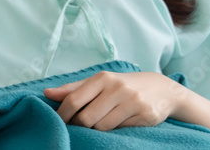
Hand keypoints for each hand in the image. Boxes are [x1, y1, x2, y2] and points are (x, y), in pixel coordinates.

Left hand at [44, 71, 187, 129]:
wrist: (162, 89)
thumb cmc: (122, 85)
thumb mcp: (99, 82)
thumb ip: (73, 89)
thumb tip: (47, 94)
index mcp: (102, 78)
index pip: (74, 99)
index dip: (62, 114)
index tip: (58, 121)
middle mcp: (117, 88)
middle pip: (86, 118)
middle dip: (79, 125)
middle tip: (78, 126)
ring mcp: (132, 101)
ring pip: (102, 126)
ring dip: (96, 129)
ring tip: (98, 123)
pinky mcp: (145, 115)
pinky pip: (120, 130)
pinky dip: (114, 130)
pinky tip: (116, 123)